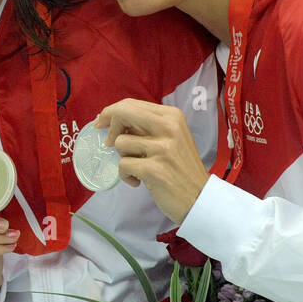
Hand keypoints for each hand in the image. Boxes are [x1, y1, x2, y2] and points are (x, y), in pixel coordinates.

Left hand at [94, 99, 209, 223]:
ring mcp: (162, 148)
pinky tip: (138, 181)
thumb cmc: (181, 168)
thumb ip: (147, 127)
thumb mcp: (171, 138)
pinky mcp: (154, 169)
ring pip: (120, 143)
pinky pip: (122, 166)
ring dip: (123, 158)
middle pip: (122, 113)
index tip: (102, 122)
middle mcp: (168, 128)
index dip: (111, 112)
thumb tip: (112, 120)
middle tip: (107, 141)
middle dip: (109, 125)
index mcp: (172, 116)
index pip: (131, 104)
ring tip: (138, 167)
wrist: (200, 197)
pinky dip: (126, 176)